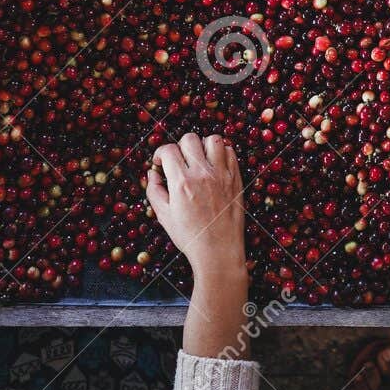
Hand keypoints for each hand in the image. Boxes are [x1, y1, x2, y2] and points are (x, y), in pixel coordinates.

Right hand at [148, 133, 245, 284]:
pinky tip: (214, 164)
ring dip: (203, 145)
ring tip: (199, 158)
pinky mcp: (236, 178)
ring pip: (214, 139)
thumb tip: (152, 173)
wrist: (219, 251)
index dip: (160, 153)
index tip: (160, 162)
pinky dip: (222, 152)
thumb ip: (154, 191)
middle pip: (190, 139)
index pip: (168, 150)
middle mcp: (203, 174)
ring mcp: (222, 174)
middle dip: (180, 146)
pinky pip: (231, 152)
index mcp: (182, 183)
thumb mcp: (164, 216)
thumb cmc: (190, 236)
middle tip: (179, 160)